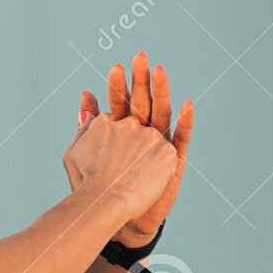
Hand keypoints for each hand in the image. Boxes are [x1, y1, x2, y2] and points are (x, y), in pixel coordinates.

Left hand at [77, 50, 193, 242]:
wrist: (117, 216)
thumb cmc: (104, 185)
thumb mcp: (90, 151)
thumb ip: (89, 126)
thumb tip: (85, 96)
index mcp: (123, 130)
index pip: (121, 103)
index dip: (118, 86)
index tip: (114, 66)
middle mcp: (143, 133)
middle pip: (143, 102)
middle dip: (141, 80)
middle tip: (140, 57)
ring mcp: (159, 145)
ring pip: (163, 114)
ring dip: (162, 92)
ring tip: (160, 71)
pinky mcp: (174, 160)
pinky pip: (182, 138)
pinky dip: (185, 122)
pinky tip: (187, 104)